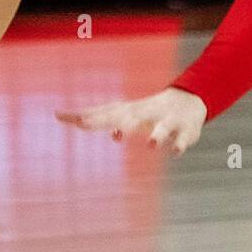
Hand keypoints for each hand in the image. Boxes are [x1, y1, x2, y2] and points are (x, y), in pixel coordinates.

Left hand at [56, 87, 208, 155]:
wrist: (190, 100)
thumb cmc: (151, 110)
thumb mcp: (127, 113)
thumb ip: (100, 118)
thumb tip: (73, 120)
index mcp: (131, 111)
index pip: (104, 112)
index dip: (85, 116)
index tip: (62, 117)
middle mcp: (146, 113)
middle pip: (128, 118)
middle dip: (111, 123)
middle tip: (86, 125)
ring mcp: (168, 120)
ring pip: (162, 128)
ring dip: (156, 135)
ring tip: (150, 145)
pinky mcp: (186, 130)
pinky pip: (182, 139)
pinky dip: (179, 144)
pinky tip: (174, 152)